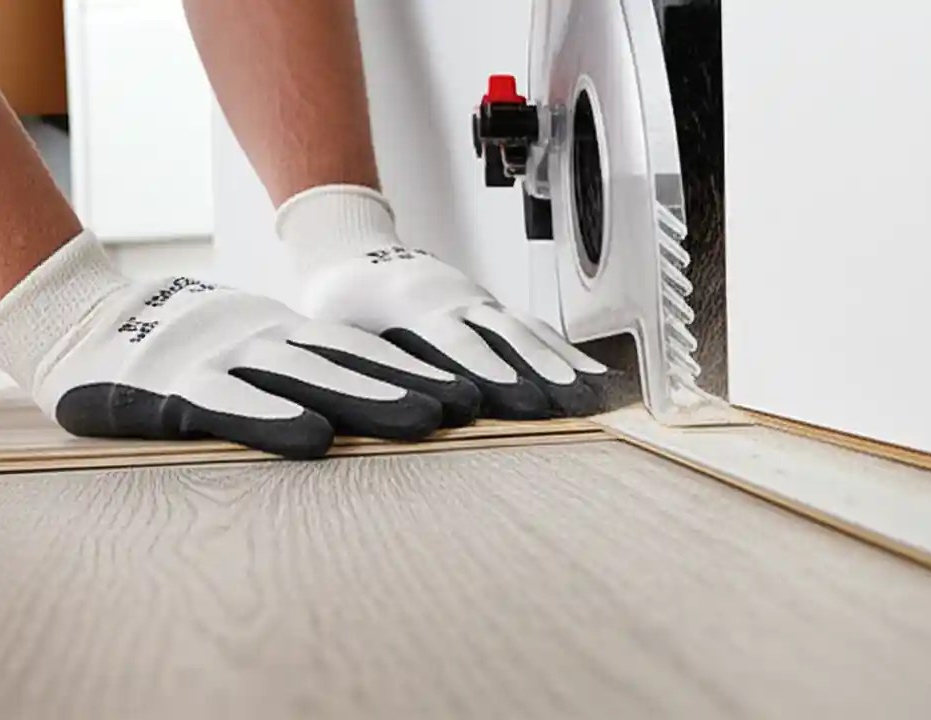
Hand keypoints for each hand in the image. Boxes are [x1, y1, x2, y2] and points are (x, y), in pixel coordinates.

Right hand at [0, 232, 481, 458]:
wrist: (86, 320)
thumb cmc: (183, 344)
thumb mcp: (252, 349)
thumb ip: (300, 368)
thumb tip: (358, 400)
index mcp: (284, 333)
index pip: (362, 350)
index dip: (416, 368)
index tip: (469, 393)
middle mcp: (264, 340)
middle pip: (351, 363)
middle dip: (414, 384)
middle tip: (470, 408)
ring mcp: (221, 358)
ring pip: (305, 378)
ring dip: (367, 399)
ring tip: (424, 422)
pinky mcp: (173, 388)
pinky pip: (228, 406)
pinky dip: (273, 421)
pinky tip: (316, 440)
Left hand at [280, 186, 608, 419]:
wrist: (351, 252)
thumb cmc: (338, 300)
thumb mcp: (333, 330)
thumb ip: (359, 362)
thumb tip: (381, 401)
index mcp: (412, 306)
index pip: (455, 341)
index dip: (487, 369)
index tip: (517, 395)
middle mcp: (455, 300)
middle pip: (507, 336)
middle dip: (544, 370)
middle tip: (575, 399)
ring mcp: (478, 301)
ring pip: (528, 331)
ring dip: (563, 363)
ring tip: (596, 392)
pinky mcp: (492, 307)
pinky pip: (535, 329)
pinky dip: (565, 353)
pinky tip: (593, 376)